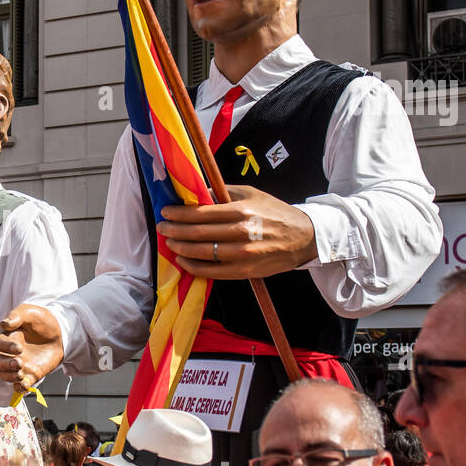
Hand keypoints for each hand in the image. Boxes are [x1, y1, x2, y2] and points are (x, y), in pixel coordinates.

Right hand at [0, 305, 63, 393]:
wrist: (60, 333)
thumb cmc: (42, 320)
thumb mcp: (29, 312)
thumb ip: (16, 316)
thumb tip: (4, 323)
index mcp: (4, 336)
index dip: (3, 347)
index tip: (19, 347)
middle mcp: (8, 352)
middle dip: (5, 365)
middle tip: (19, 363)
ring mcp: (17, 364)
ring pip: (4, 375)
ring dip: (11, 377)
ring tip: (21, 374)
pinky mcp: (29, 375)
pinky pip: (19, 386)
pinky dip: (20, 388)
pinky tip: (25, 385)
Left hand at [156, 185, 318, 278]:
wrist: (304, 237)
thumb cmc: (275, 212)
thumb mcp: (252, 194)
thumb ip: (224, 193)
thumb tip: (197, 193)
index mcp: (242, 210)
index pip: (201, 213)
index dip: (179, 213)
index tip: (166, 212)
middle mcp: (241, 233)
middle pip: (198, 233)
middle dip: (174, 230)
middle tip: (162, 227)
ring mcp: (243, 254)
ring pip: (202, 253)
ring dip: (180, 248)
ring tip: (169, 243)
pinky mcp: (245, 271)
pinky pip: (212, 272)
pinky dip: (194, 267)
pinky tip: (184, 261)